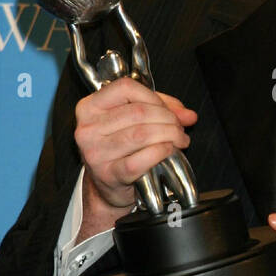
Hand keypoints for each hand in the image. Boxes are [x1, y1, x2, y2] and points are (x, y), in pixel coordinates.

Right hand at [74, 77, 196, 233]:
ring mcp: (96, 153)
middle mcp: (88, 129)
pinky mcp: (109, 174)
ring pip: (142, 133)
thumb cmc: (118, 149)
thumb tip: (187, 114)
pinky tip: (169, 151)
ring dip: (169, 134)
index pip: (125, 88)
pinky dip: (162, 152)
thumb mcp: (132, 121)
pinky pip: (142, 158)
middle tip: (179, 127)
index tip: (168, 109)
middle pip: (138, 111)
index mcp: (89, 107)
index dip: (153, 96)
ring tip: (179, 139)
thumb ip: (160, 109)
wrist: (105, 187)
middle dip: (168, 118)